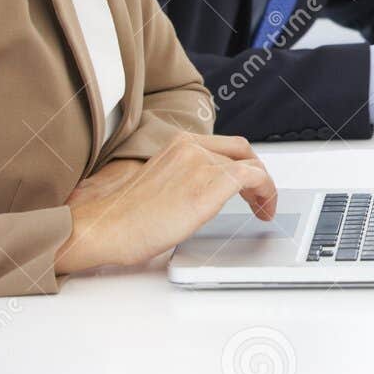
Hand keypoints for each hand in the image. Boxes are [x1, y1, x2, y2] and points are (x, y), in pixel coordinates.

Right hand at [56, 134, 276, 274]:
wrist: (106, 229)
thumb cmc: (124, 217)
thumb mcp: (161, 184)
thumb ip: (185, 177)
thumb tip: (206, 191)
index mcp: (178, 144)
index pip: (225, 146)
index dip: (242, 165)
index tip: (247, 185)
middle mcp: (192, 147)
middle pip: (242, 152)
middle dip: (256, 173)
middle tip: (260, 196)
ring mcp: (202, 162)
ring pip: (252, 167)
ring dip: (263, 190)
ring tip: (264, 209)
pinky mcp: (212, 183)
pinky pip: (255, 178)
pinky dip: (267, 193)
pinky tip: (264, 211)